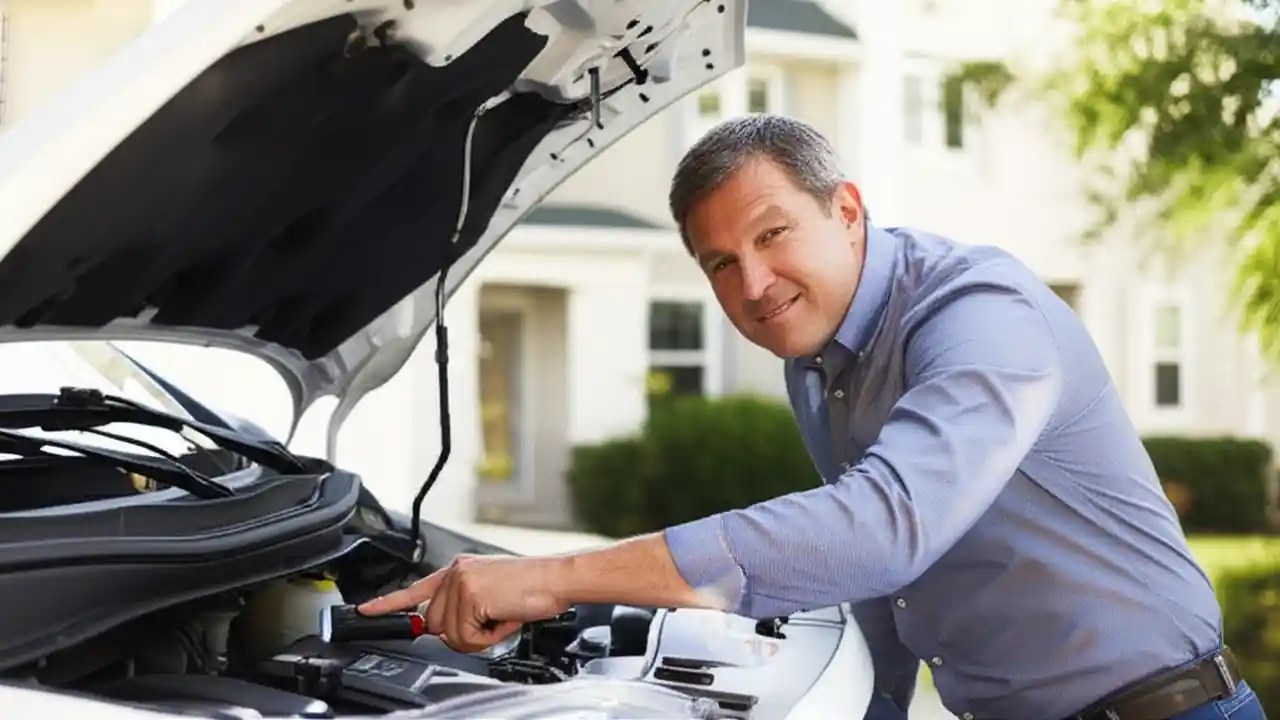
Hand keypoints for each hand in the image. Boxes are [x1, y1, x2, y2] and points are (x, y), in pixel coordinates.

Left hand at [357, 554, 568, 652]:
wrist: (556, 579)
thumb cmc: (532, 589)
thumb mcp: (491, 594)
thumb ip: (463, 606)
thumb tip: (447, 628)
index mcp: (458, 569)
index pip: (416, 589)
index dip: (389, 603)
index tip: (366, 609)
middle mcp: (455, 572)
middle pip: (435, 624)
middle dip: (462, 633)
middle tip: (491, 623)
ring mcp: (460, 582)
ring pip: (449, 634)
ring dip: (477, 637)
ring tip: (500, 617)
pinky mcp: (470, 595)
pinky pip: (467, 636)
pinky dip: (488, 636)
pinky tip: (503, 617)